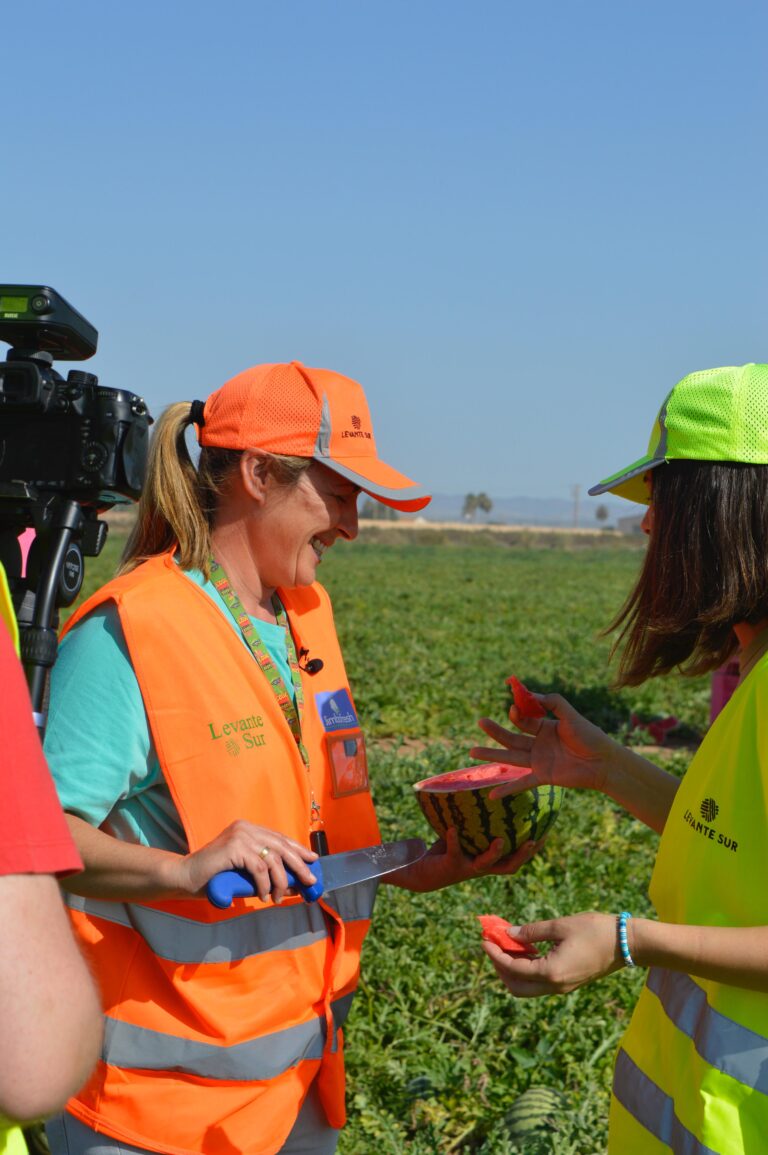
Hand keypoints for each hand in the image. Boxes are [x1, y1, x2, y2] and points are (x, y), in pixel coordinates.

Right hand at [171, 821, 317, 903]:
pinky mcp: (234, 847)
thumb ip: (266, 873)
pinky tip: (264, 896)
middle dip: (299, 865)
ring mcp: (240, 835)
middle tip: (310, 881)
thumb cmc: (215, 877)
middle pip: (281, 846)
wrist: (186, 877)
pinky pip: (259, 868)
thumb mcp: (246, 873)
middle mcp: (246, 828)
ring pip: (273, 859)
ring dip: (280, 882)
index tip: (312, 862)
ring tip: (279, 898)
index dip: (298, 850)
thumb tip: (294, 883)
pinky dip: (265, 884)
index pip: (279, 838)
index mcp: (248, 829)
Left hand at [386, 827, 542, 892]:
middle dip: (523, 855)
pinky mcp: (450, 865)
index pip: (516, 856)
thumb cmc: (445, 849)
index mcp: (489, 860)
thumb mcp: (464, 834)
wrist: (420, 871)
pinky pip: (454, 852)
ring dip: (494, 853)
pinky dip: (453, 840)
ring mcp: (467, 868)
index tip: (546, 832)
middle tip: (533, 840)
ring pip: (486, 864)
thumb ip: (474, 820)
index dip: (532, 849)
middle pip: (509, 866)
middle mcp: (481, 867)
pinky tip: (451, 828)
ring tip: (500, 840)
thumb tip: (485, 791)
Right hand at [471, 693, 618, 797]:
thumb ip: (552, 702)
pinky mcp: (543, 776)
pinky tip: (492, 795)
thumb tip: (530, 694)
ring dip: (492, 754)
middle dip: (495, 731)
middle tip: (480, 722)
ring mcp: (539, 761)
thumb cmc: (590, 736)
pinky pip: (522, 783)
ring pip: (510, 756)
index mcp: (544, 727)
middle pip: (512, 737)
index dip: (517, 713)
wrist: (603, 762)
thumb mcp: (570, 714)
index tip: (512, 708)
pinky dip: (507, 789)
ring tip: (472, 751)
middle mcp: (538, 744)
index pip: (524, 719)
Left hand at [483, 911, 623, 995]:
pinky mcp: (568, 982)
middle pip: (516, 987)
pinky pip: (540, 981)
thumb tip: (509, 934)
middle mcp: (555, 986)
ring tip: (507, 944)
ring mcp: (562, 987)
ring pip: (527, 987)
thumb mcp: (560, 926)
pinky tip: (526, 948)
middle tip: (493, 945)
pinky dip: (527, 968)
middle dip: (500, 967)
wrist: (627, 944)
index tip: (484, 940)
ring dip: (513, 969)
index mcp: (551, 973)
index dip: (495, 955)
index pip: (513, 968)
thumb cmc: (595, 931)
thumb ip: (532, 932)